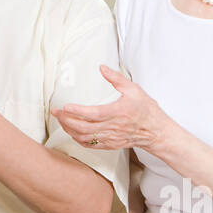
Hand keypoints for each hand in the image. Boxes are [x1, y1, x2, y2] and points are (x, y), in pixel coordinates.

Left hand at [53, 65, 172, 153]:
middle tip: (55, 112)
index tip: (65, 107)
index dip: (77, 111)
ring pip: (85, 138)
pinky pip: (90, 145)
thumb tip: (102, 68)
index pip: (93, 114)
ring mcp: (111, 138)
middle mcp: (112, 127)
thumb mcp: (133, 89)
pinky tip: (72, 132)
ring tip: (61, 121)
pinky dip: (78, 139)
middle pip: (84, 127)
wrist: (156, 131)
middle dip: (66, 120)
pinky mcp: (110, 144)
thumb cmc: (146, 110)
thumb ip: (116, 78)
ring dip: (70, 130)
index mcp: (117, 112)